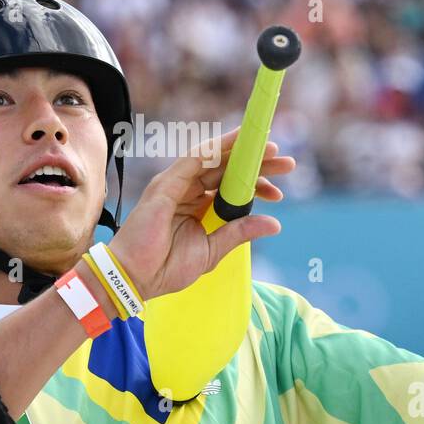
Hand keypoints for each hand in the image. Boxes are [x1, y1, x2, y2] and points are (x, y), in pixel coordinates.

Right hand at [108, 126, 294, 300]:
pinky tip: (236, 145)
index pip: (231, 187)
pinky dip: (215, 149)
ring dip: (242, 151)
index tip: (280, 192)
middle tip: (288, 163)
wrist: (135, 278)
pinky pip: (193, 160)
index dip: (256, 185)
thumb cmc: (167, 267)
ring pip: (214, 159)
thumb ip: (240, 232)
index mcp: (199, 206)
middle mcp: (188, 190)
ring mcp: (176, 184)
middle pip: (228, 169)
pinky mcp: (166, 184)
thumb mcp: (213, 250)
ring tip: (271, 150)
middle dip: (258, 164)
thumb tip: (275, 223)